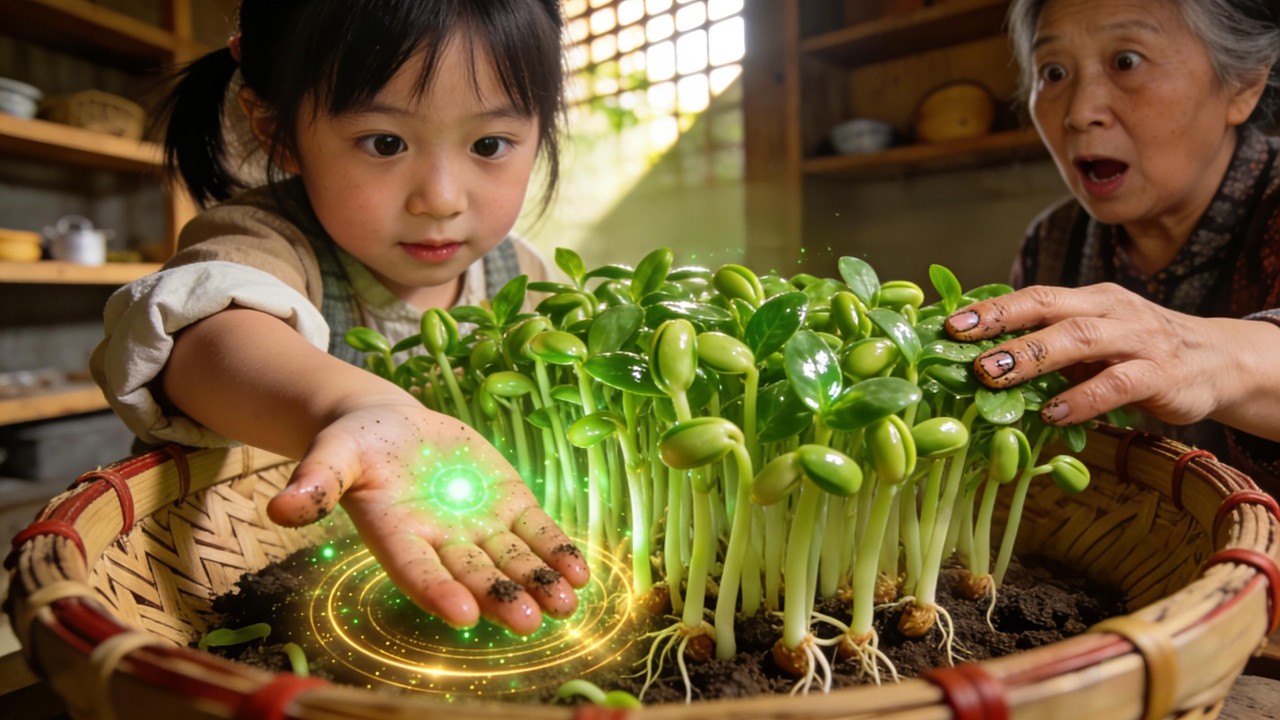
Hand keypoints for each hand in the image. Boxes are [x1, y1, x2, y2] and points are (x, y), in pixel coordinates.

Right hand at [265, 397, 589, 634]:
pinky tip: (579, 572)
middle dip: (500, 596)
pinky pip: (536, 531)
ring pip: (511, 560)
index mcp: (394, 535)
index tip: (460, 615)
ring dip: (538, 582)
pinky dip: (557, 550)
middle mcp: (441, 541)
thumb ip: (315, 481)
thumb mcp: (332, 453)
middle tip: (527, 621)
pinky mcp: (506, 503)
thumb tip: (277, 509)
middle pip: (472, 573)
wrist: (391, 428)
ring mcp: (477, 524)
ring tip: (566, 605)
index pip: (416, 571)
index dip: (437, 592)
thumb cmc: (354, 445)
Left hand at [943, 283, 1231, 427]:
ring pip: (1082, 339)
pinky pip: (1118, 383)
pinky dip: (1082, 399)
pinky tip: (1053, 414)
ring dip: (1032, 358)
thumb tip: (980, 363)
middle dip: (1003, 328)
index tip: (950, 324)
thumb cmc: (1137, 353)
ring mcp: (1138, 340)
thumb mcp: (1093, 341)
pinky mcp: (1162, 375)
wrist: (1218, 361)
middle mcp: (1112, 311)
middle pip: (1052, 311)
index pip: (1034, 296)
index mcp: (1089, 300)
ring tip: (992, 378)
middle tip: (962, 350)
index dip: (993, 309)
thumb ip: (1049, 346)